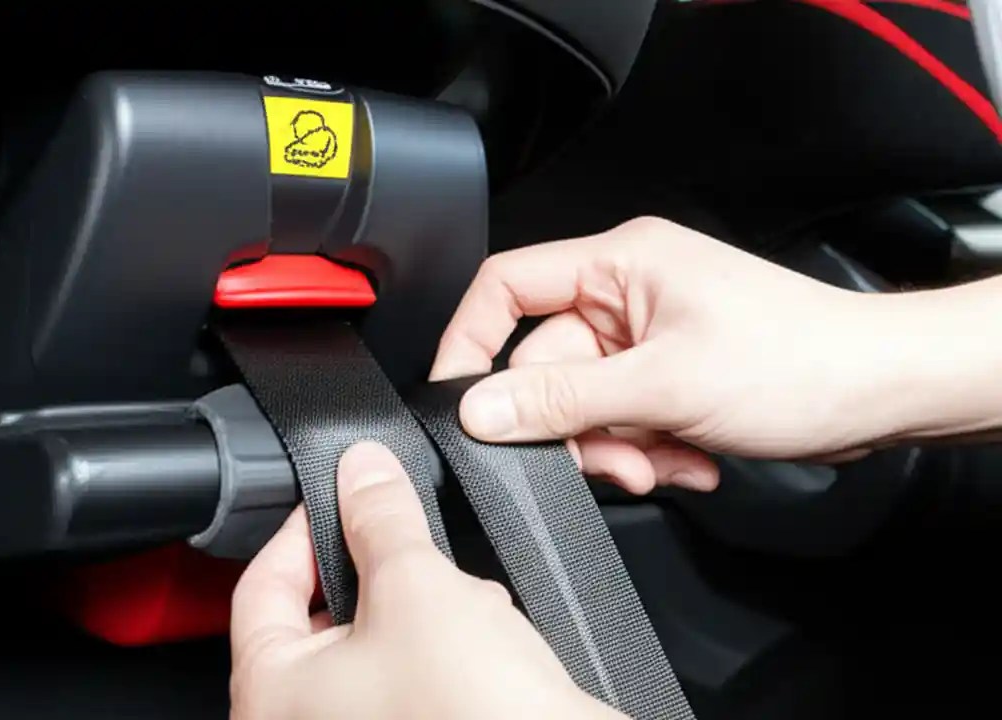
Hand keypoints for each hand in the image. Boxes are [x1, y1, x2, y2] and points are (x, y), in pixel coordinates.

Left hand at [229, 441, 621, 719]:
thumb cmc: (471, 711)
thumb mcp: (416, 585)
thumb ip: (380, 517)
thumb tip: (363, 472)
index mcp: (272, 695)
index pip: (262, 587)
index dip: (303, 529)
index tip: (340, 497)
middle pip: (321, 614)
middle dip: (379, 573)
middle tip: (409, 546)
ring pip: (377, 644)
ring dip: (423, 612)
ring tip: (463, 609)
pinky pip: (414, 677)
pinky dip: (446, 652)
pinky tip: (485, 643)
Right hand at [431, 217, 918, 493]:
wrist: (882, 391)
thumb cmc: (800, 360)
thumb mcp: (663, 385)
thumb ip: (562, 399)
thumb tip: (479, 409)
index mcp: (619, 263)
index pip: (507, 287)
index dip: (472, 341)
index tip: (461, 400)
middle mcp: (627, 294)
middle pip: (546, 365)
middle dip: (578, 426)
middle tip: (609, 459)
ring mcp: (649, 337)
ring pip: (585, 405)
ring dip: (619, 448)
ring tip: (666, 462)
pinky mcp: (669, 375)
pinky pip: (622, 420)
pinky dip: (647, 450)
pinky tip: (688, 460)